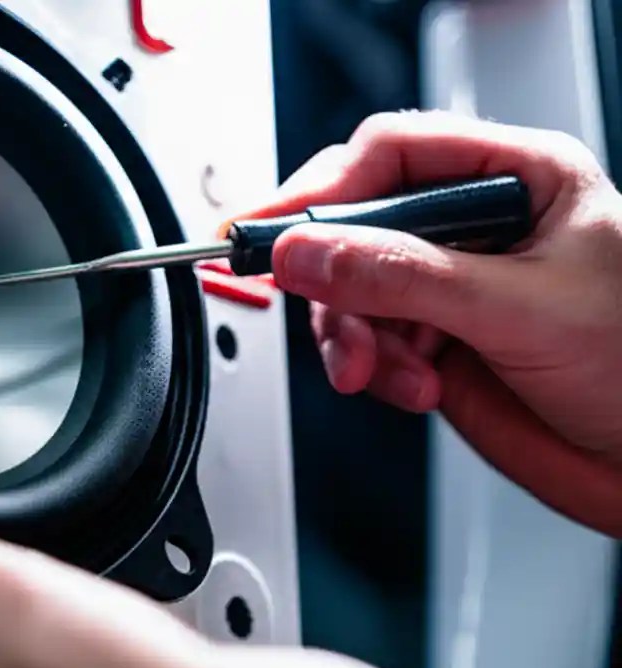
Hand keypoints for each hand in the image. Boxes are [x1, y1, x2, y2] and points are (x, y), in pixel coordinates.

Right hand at [254, 110, 621, 535]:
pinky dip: (372, 368)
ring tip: (388, 371)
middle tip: (335, 321)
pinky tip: (414, 385)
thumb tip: (306, 253)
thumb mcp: (518, 309)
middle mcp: (476, 225)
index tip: (277, 235)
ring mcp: (451, 285)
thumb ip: (402, 278)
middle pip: (355, 223)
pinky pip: (365, 338)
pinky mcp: (434, 341)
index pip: (392, 154)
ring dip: (353, 336)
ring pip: (350, 288)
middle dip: (336, 280)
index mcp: (518, 178)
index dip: (325, 189)